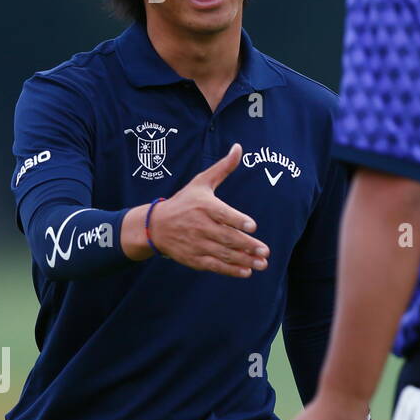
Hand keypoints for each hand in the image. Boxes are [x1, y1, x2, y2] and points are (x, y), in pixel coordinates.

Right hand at [124, 143, 268, 276]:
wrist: (154, 226)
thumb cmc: (184, 201)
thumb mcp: (201, 182)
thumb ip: (223, 168)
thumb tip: (239, 147)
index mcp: (203, 206)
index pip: (222, 214)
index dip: (237, 221)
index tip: (252, 226)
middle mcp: (199, 226)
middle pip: (226, 237)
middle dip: (247, 245)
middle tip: (265, 250)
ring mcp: (196, 243)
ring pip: (222, 253)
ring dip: (244, 260)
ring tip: (262, 264)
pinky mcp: (193, 258)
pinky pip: (213, 265)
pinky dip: (229, 270)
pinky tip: (246, 272)